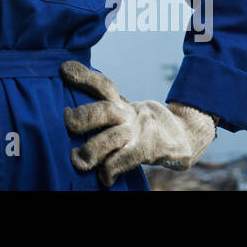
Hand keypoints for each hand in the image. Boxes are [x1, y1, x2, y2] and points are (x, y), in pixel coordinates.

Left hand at [60, 61, 216, 186]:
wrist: (182, 135)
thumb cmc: (140, 126)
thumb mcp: (123, 111)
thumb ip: (102, 109)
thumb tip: (68, 111)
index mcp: (121, 103)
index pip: (102, 84)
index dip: (84, 75)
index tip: (64, 69)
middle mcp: (127, 114)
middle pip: (103, 110)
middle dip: (83, 115)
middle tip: (66, 120)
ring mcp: (137, 133)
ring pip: (112, 138)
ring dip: (93, 149)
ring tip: (77, 160)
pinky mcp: (146, 150)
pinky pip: (126, 159)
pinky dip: (113, 169)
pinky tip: (104, 178)